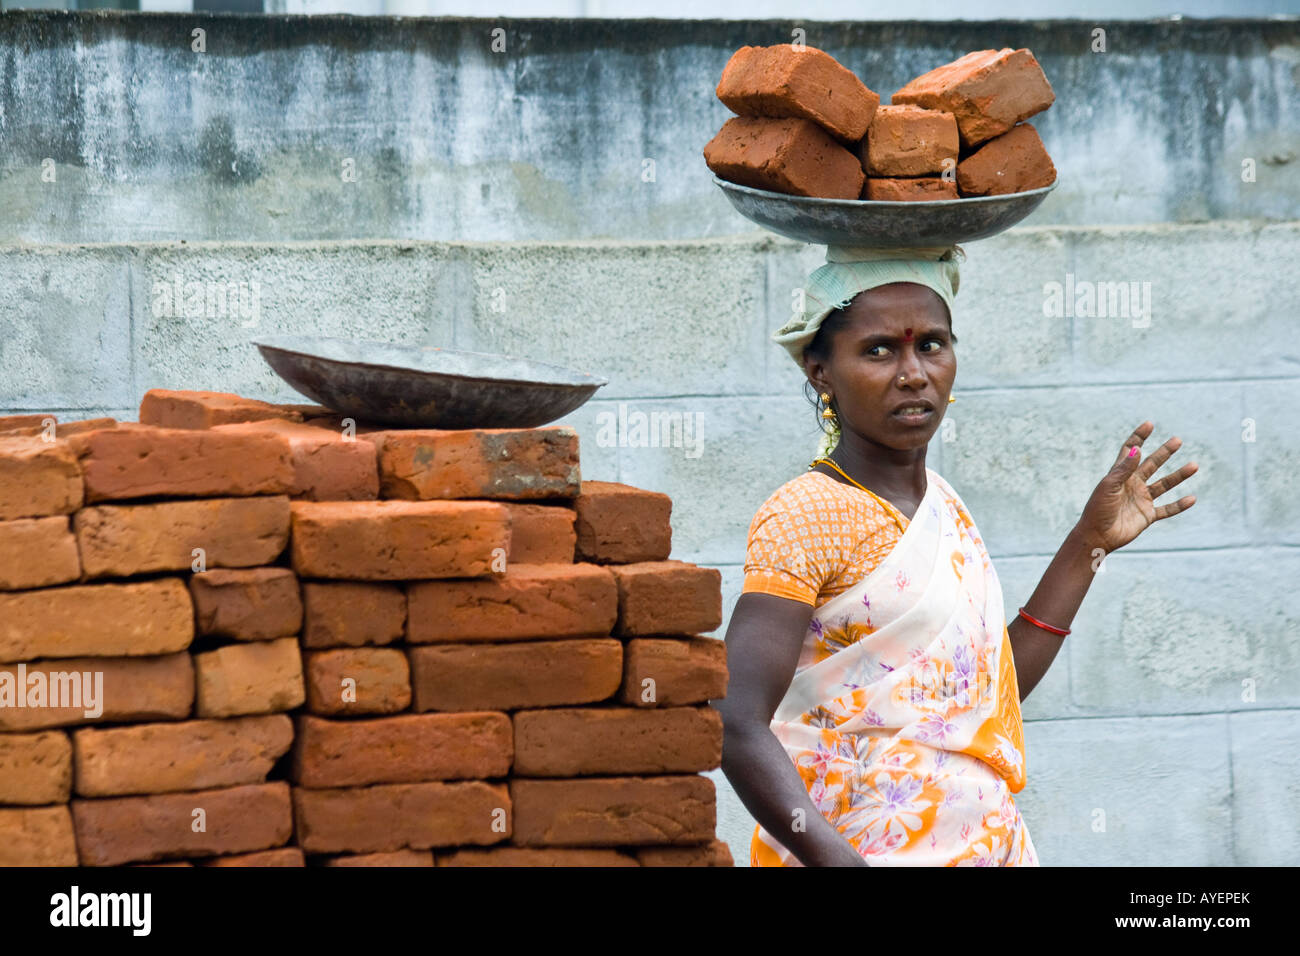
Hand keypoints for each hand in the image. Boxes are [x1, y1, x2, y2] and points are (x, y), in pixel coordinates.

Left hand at [1075, 421, 1197, 553]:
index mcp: (1120, 475)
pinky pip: (1167, 509)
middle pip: (1151, 464)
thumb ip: (1123, 469)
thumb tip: (1136, 449)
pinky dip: (1179, 505)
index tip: (1149, 424)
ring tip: (1194, 465)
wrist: (1097, 536)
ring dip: (1178, 476)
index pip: (1131, 451)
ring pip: (1164, 485)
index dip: (1139, 437)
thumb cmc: (1098, 509)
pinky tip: (1192, 498)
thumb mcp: (1109, 486)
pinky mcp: (1147, 515)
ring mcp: (1141, 500)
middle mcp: (1132, 485)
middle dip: (1164, 452)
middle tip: (1177, 440)